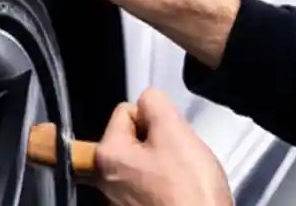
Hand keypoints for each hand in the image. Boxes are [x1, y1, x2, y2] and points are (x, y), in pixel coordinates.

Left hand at [93, 89, 232, 205]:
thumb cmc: (189, 193)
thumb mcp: (174, 132)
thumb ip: (156, 104)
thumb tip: (148, 99)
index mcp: (106, 155)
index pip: (126, 110)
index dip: (153, 118)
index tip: (169, 137)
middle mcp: (106, 180)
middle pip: (135, 138)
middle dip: (160, 143)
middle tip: (180, 160)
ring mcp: (121, 201)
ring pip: (147, 163)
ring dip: (166, 166)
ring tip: (184, 181)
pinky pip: (154, 187)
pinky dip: (169, 187)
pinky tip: (183, 195)